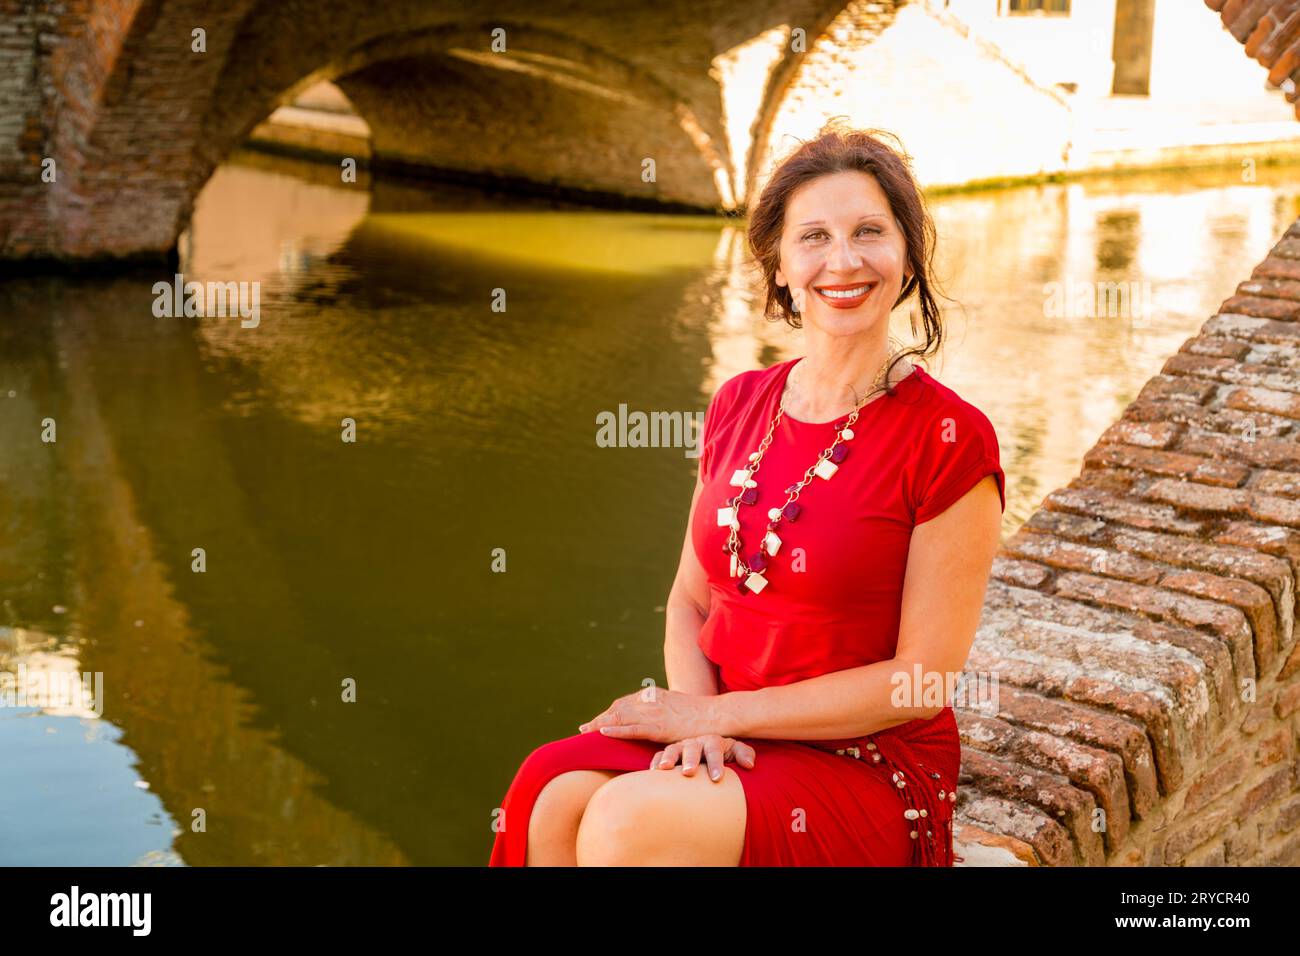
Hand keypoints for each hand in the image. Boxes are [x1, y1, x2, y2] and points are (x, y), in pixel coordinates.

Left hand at [577, 687, 720, 743]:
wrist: (717, 716)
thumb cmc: (701, 715)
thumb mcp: (678, 708)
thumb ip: (664, 710)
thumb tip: (655, 719)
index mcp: (654, 695)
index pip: (625, 703)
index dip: (609, 713)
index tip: (597, 722)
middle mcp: (651, 701)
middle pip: (618, 708)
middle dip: (600, 719)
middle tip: (584, 729)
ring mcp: (655, 713)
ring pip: (621, 717)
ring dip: (601, 725)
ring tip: (586, 733)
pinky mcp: (660, 727)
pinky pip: (633, 728)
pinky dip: (616, 730)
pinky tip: (603, 733)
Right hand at [650, 734, 755, 781]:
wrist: (709, 751)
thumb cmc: (723, 754)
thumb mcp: (735, 750)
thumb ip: (744, 753)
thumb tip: (749, 764)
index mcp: (713, 741)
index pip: (715, 749)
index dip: (716, 762)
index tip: (717, 778)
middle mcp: (695, 742)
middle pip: (692, 747)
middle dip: (691, 759)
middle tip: (689, 772)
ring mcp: (680, 747)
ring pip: (673, 749)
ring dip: (669, 758)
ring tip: (665, 769)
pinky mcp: (669, 754)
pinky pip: (660, 755)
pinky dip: (655, 761)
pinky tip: (653, 772)